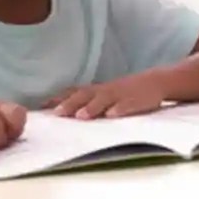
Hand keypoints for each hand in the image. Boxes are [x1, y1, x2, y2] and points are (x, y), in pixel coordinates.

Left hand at [46, 75, 165, 119]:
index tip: (42, 107)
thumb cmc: (125, 92)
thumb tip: (60, 110)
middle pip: (85, 96)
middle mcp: (106, 91)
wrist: (156, 82)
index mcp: (97, 90)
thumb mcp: (104, 94)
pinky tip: (113, 115)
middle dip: (71, 104)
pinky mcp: (137, 100)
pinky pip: (128, 105)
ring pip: (104, 99)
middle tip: (58, 114)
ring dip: (92, 107)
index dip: (58, 99)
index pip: (74, 92)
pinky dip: (120, 109)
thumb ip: (86, 100)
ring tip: (82, 116)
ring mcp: (121, 95)